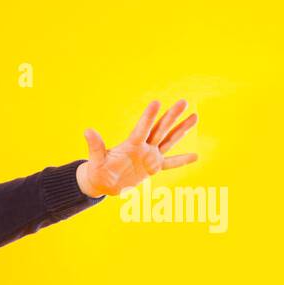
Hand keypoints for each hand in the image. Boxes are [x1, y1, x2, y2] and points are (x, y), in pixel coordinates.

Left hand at [77, 99, 197, 197]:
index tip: (156, 102)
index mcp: (131, 145)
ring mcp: (150, 156)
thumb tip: (87, 130)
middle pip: (160, 129)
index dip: (149, 117)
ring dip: (182, 129)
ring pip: (169, 141)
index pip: (142, 129)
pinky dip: (182, 160)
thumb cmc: (97, 170)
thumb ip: (95, 146)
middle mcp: (143, 147)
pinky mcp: (153, 167)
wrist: (103, 182)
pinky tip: (196, 156)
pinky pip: (171, 163)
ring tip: (194, 116)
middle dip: (172, 116)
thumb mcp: (96, 160)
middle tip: (184, 101)